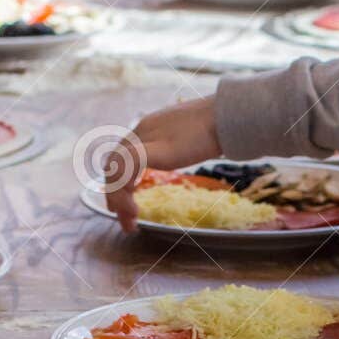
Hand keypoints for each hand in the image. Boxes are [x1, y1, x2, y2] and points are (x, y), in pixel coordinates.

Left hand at [103, 96, 219, 231]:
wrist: (225, 116)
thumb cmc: (216, 126)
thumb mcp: (189, 137)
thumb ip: (176, 145)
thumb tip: (182, 154)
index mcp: (148, 127)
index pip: (122, 154)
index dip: (119, 179)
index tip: (125, 202)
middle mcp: (141, 130)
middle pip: (114, 164)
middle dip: (115, 194)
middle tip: (123, 219)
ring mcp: (144, 138)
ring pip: (115, 169)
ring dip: (118, 199)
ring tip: (130, 221)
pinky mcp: (149, 149)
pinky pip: (125, 171)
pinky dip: (123, 193)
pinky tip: (134, 210)